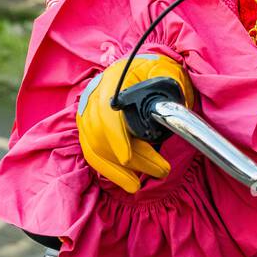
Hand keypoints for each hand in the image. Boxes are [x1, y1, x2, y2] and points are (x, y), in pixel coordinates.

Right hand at [76, 53, 192, 193]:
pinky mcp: (89, 130)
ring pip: (95, 148)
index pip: (106, 112)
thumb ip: (167, 85)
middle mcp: (94, 98)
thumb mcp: (165, 72)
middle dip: (132, 158)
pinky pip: (93, 154)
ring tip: (139, 185)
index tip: (127, 158)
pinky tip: (127, 182)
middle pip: (102, 134)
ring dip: (118, 171)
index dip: (115, 136)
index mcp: (112, 81)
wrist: (141, 71)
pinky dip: (109, 171)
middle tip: (161, 170)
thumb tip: (168, 110)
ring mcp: (88, 114)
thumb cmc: (155, 73)